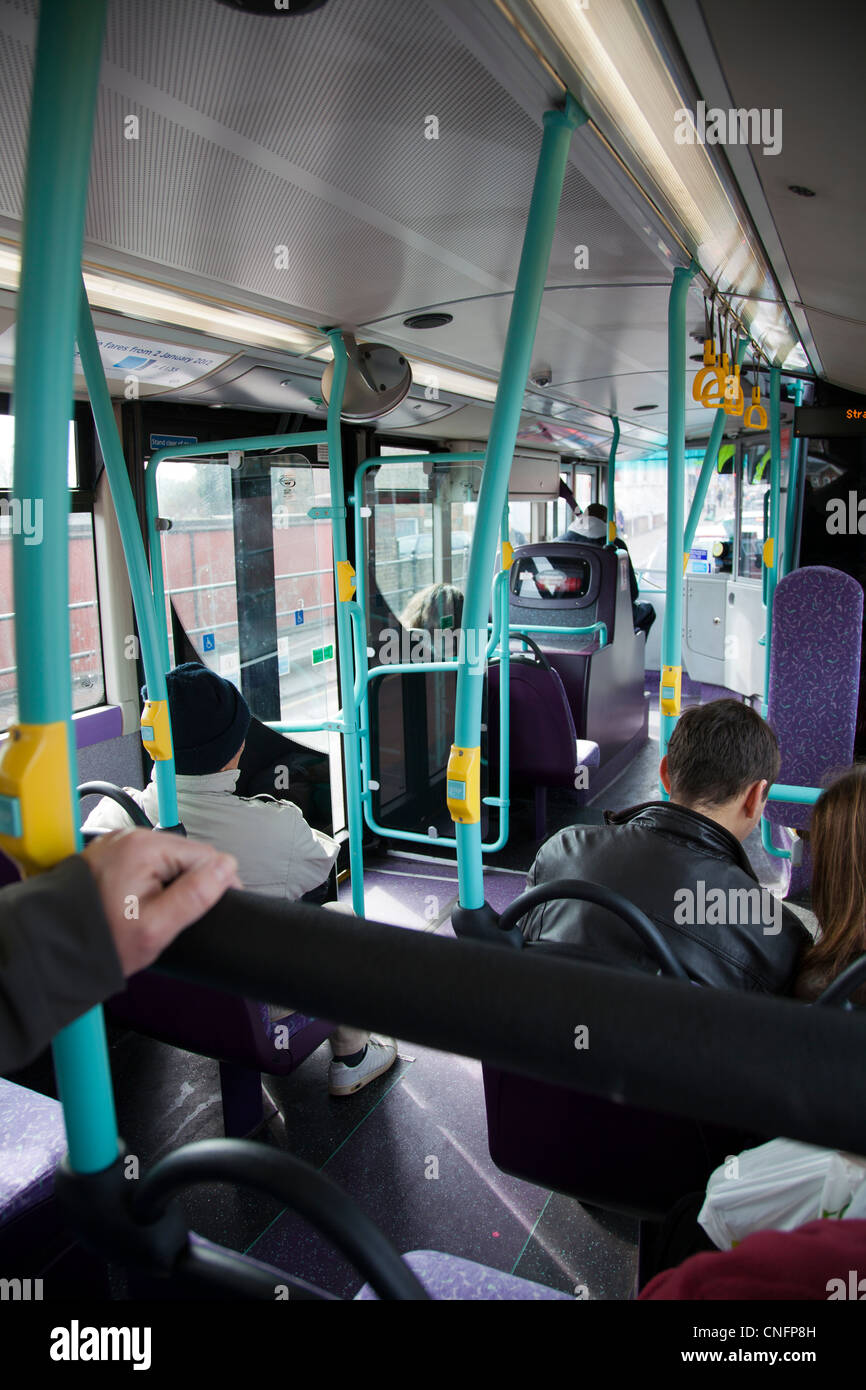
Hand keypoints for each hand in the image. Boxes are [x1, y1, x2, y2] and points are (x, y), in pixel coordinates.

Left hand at [81, 829, 241, 974]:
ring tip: (153, 913)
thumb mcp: (157, 926)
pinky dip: (149, 883)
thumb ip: (195, 895)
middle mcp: (129, 838)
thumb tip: (227, 867)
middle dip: (188, 885)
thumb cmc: (99, 939)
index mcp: (143, 847)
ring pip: (167, 860)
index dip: (217, 883)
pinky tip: (138, 904)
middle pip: (186, 856)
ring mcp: (116, 845)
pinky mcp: (109, 856)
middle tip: (173, 918)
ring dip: (169, 885)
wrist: (54, 947)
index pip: (205, 855)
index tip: (215, 907)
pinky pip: (145, 864)